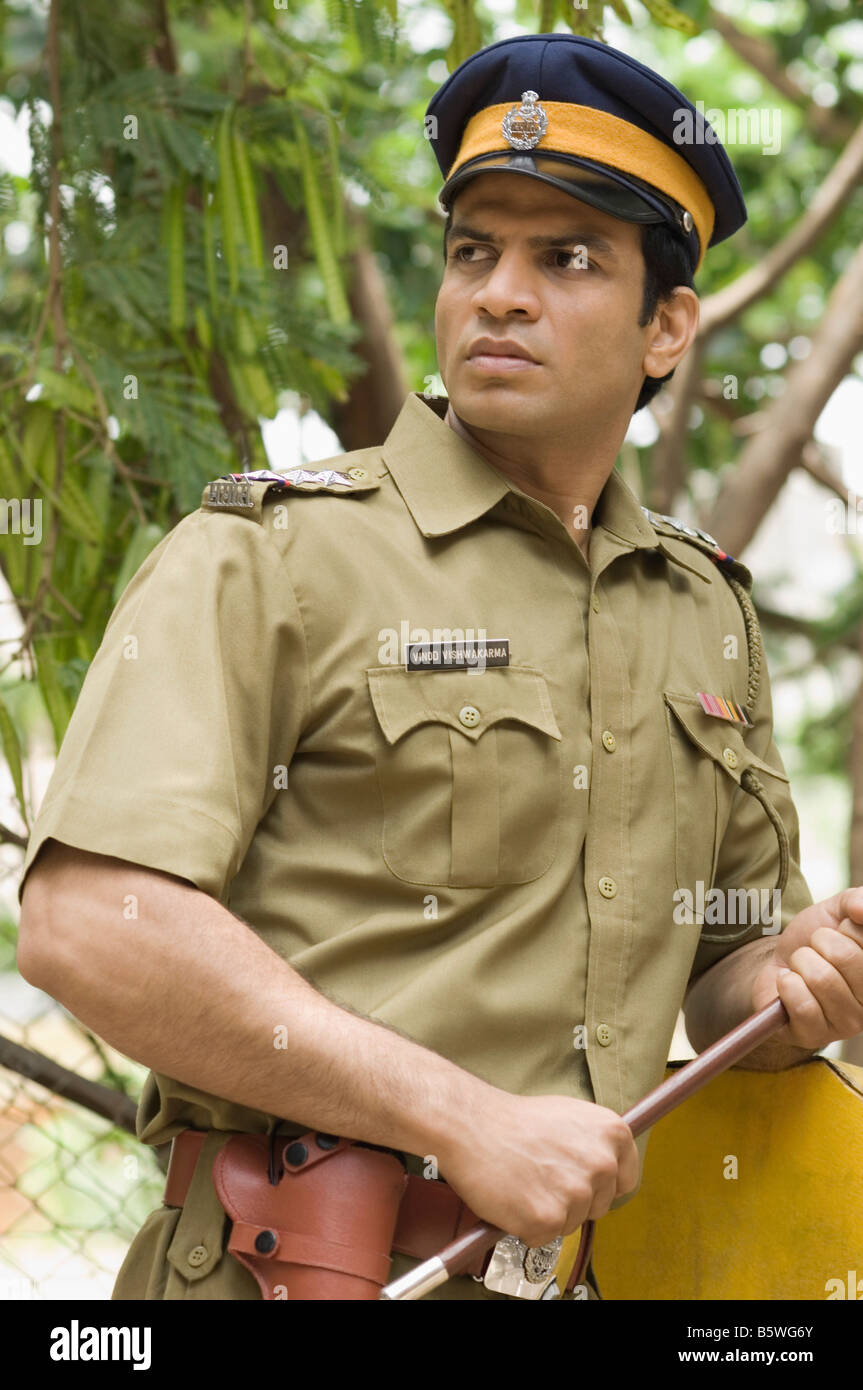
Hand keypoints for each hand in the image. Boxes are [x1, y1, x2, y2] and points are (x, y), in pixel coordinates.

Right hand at [436, 1089, 639, 1249]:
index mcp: (613, 1133)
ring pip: (570, 1223)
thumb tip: (606, 1166)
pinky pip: (543, 1237)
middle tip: (541, 1177)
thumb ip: (593, 1142)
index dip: (600, 1185)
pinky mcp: (550, 1218)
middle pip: (598, 1206)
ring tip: (524, 1182)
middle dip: (572, 1200)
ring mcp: (577, 1192)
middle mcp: (602, 1163)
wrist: (472, 1124)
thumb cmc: (513, 1119)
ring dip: (548, 1212)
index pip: (625, 1180)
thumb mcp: (569, 1115)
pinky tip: (513, 1197)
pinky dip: (525, 1225)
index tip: (583, 1184)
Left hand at [751, 886, 862, 1050]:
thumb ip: (856, 900)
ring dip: (800, 963)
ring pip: (820, 979)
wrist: (777, 962)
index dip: (846, 929)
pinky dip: (788, 985)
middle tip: (815, 951)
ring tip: (801, 969)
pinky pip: (802, 1004)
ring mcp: (847, 1024)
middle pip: (844, 957)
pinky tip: (790, 985)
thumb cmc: (814, 939)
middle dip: (818, 943)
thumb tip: (862, 909)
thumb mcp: (837, 910)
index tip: (841, 934)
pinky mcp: (815, 1036)